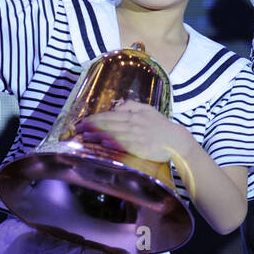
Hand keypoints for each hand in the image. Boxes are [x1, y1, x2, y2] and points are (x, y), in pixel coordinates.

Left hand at [73, 101, 189, 163]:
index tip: (82, 121)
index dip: (95, 118)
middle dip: (91, 126)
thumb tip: (118, 105)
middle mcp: (134, 123)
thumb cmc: (161, 126)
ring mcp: (137, 135)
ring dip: (98, 135)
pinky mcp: (140, 148)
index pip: (110, 115)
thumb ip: (133, 106)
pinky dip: (113, 143)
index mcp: (134, 114)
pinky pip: (124, 144)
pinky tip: (104, 143)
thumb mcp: (148, 110)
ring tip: (85, 136)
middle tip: (77, 129)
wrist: (176, 140)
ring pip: (113, 133)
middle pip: (109, 123)